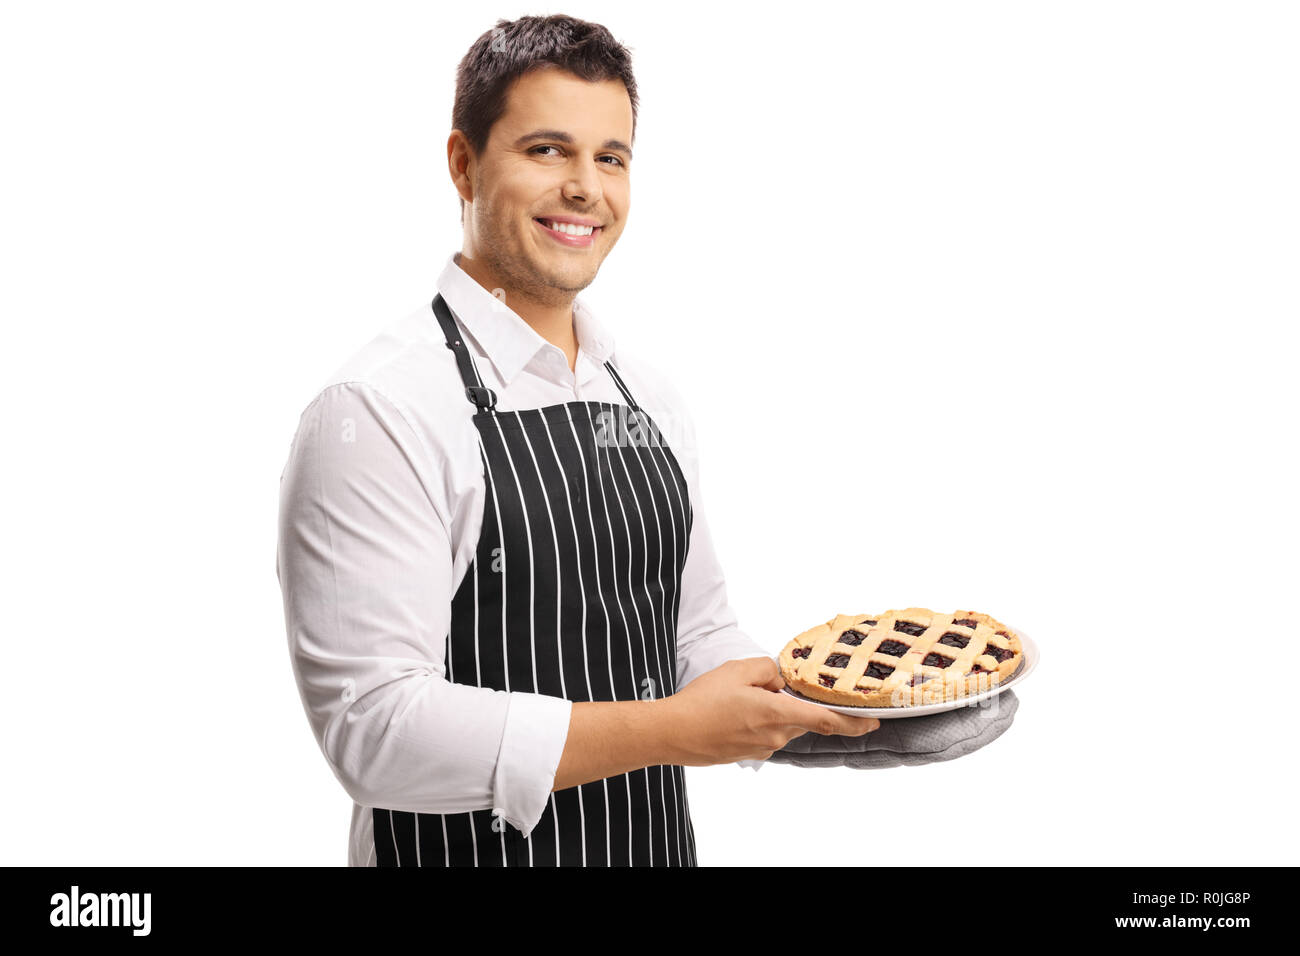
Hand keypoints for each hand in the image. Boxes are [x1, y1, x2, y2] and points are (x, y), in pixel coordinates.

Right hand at [659, 656, 879, 764]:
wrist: (672, 732)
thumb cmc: (702, 701)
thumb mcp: (737, 669)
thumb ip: (768, 669)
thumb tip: (780, 680)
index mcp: (776, 714)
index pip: (825, 721)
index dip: (853, 723)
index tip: (874, 722)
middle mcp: (774, 736)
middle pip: (799, 718)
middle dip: (793, 703)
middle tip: (767, 686)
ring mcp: (761, 748)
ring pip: (780, 725)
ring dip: (771, 710)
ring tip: (737, 696)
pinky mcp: (747, 753)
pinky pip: (763, 733)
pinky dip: (756, 720)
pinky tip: (731, 710)